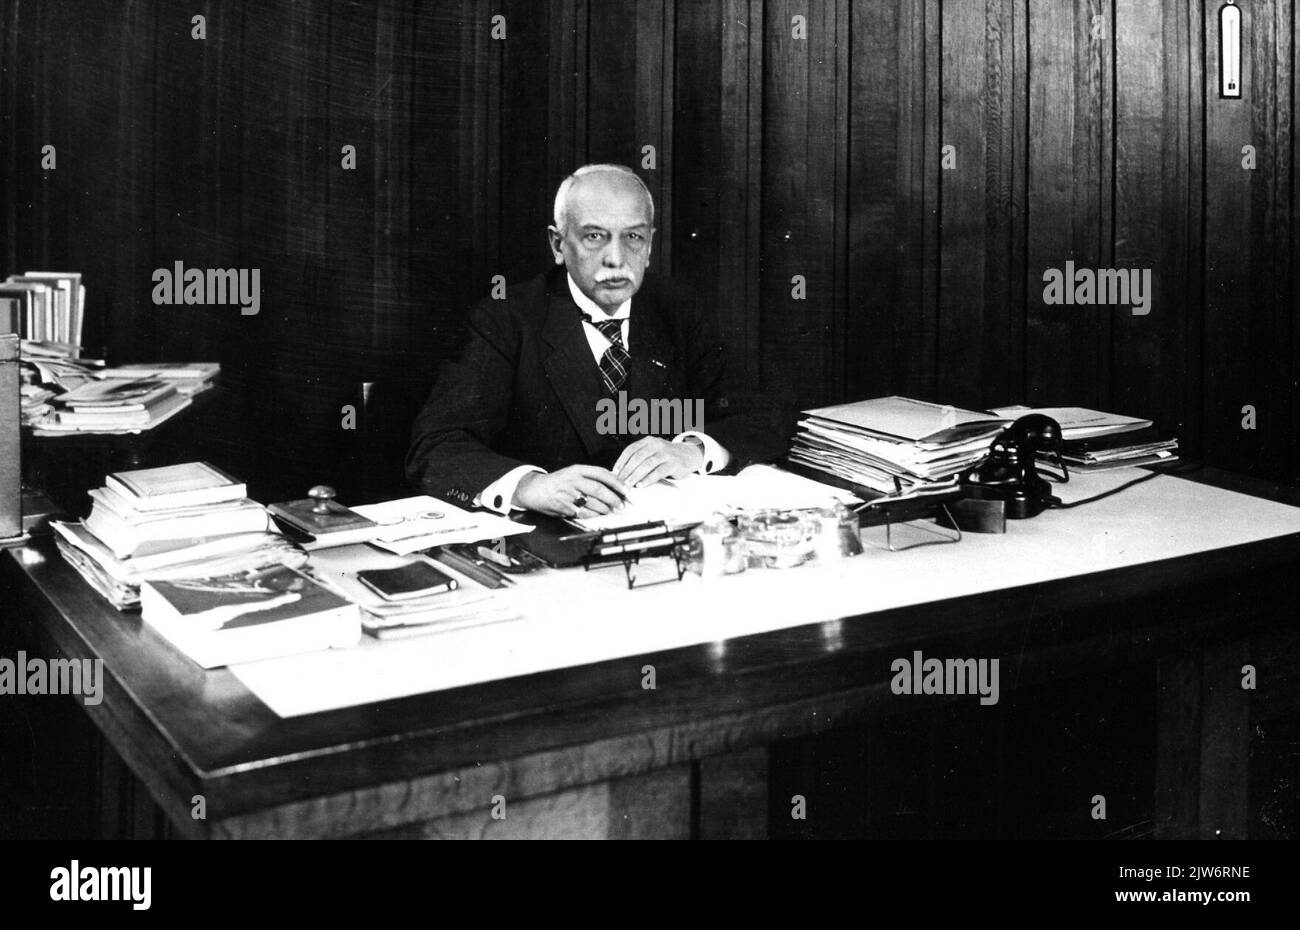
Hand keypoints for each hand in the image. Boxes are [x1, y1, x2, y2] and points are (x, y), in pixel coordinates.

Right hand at [512, 465, 629, 517]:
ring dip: (606, 509)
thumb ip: (591, 477)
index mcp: (577, 469)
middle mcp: (573, 480)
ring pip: (593, 502)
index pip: (601, 473)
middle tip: (621, 505)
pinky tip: (599, 515)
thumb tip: (615, 483)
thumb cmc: (558, 482)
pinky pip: (584, 513)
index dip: (616, 482)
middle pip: (599, 489)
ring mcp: (568, 494)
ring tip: (611, 511)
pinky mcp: (564, 507)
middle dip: (613, 499)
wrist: (535, 490)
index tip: (626, 490)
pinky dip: (594, 515)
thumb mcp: (572, 473)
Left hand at [613, 436, 703, 487]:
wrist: (689, 455)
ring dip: (635, 476)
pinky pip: (658, 471)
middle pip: (637, 457)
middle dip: (627, 471)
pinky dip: (648, 479)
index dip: (621, 461)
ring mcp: (666, 453)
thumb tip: (621, 473)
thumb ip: (640, 458)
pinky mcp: (674, 463)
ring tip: (628, 485)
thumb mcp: (653, 452)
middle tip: (619, 482)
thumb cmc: (666, 457)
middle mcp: (656, 445)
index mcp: (648, 441)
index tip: (615, 473)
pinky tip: (641, 485)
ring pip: (647, 464)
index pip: (631, 450)